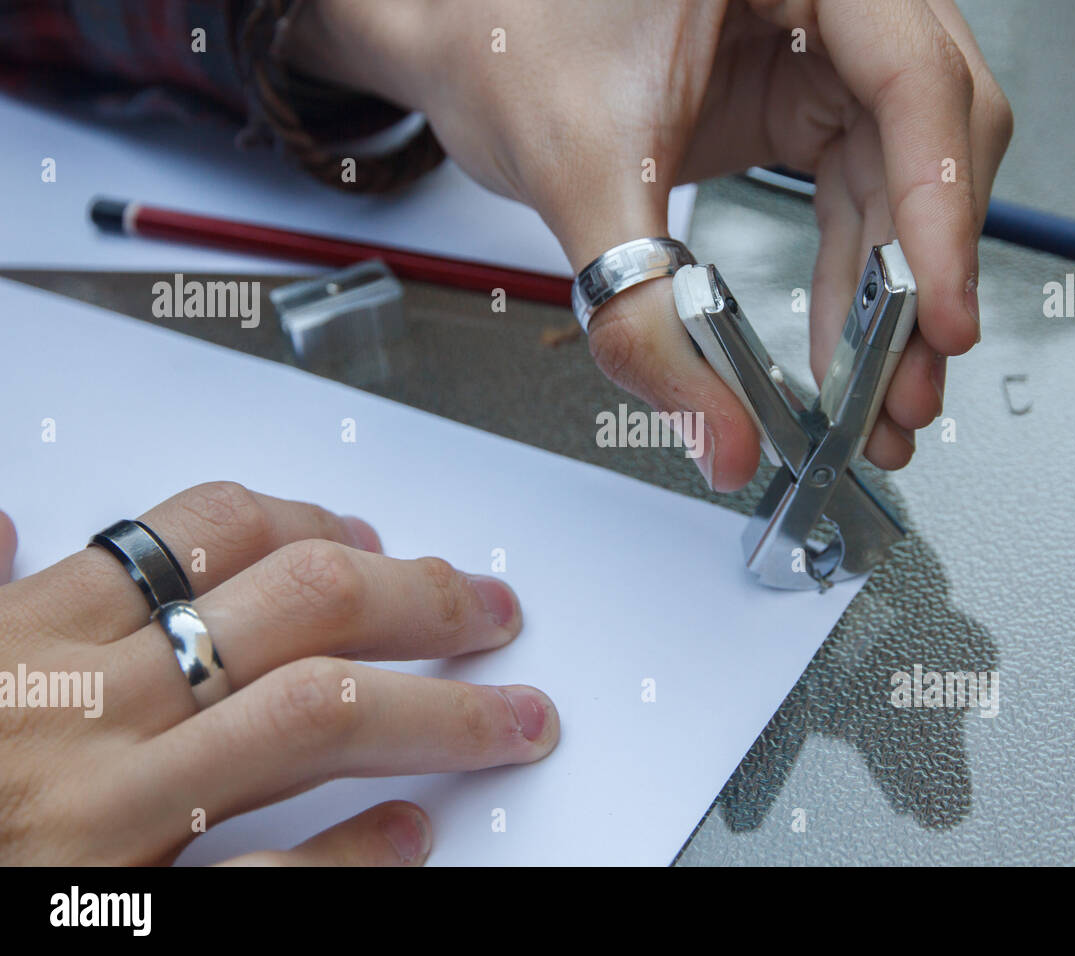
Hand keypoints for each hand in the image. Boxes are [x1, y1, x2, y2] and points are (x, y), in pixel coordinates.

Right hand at [0, 483, 558, 864]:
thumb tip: (11, 528)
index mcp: (31, 643)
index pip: (206, 532)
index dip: (317, 521)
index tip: (377, 538)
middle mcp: (81, 711)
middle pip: (300, 602)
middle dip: (420, 595)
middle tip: (490, 610)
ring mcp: (108, 815)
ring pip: (318, 714)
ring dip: (443, 711)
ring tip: (513, 717)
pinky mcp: (121, 918)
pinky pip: (267, 879)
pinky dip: (356, 854)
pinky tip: (411, 835)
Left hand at [286, 0, 1011, 486]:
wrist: (458, 32)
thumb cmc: (500, 34)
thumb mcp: (578, 171)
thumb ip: (650, 317)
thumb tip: (720, 436)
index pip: (911, 78)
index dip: (939, 211)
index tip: (939, 319)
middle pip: (933, 135)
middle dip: (921, 276)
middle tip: (907, 388)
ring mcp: (823, 40)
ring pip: (906, 176)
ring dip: (896, 296)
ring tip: (882, 396)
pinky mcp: (801, 94)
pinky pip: (858, 191)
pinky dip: (855, 277)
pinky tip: (846, 349)